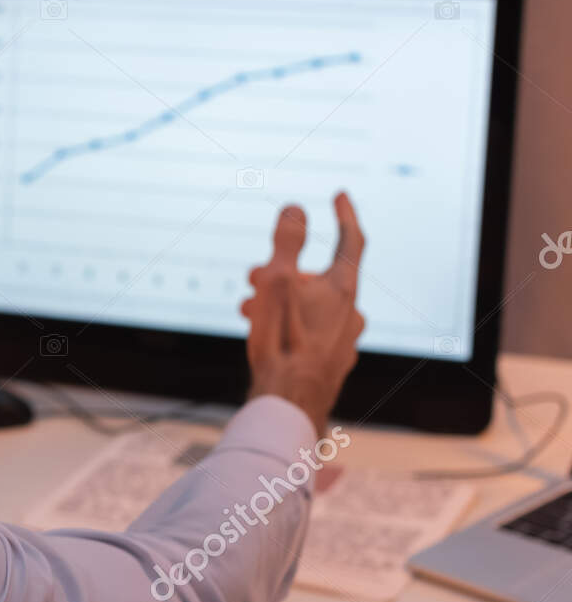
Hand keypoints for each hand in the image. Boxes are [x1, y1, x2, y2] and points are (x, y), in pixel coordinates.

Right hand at [240, 193, 366, 434]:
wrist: (289, 405)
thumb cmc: (281, 343)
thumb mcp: (277, 282)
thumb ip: (287, 243)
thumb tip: (297, 209)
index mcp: (342, 289)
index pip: (351, 240)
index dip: (345, 215)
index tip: (340, 196)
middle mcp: (351, 312)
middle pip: (320, 277)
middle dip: (286, 271)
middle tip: (253, 277)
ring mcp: (345, 340)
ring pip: (312, 306)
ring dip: (282, 300)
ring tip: (250, 309)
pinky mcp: (333, 363)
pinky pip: (312, 332)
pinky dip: (290, 324)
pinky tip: (267, 336)